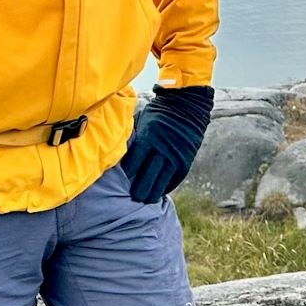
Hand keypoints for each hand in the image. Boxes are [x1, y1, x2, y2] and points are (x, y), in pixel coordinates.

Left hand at [121, 85, 213, 203]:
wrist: (187, 105)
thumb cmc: (159, 112)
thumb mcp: (142, 120)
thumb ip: (133, 136)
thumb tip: (118, 151)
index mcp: (148, 138)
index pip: (133, 163)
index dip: (126, 174)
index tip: (121, 180)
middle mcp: (161, 149)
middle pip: (147, 177)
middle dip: (138, 190)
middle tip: (132, 197)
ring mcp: (175, 156)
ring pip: (162, 182)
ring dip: (153, 193)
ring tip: (145, 200)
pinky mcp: (185, 160)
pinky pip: (175, 179)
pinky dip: (167, 187)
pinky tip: (160, 192)